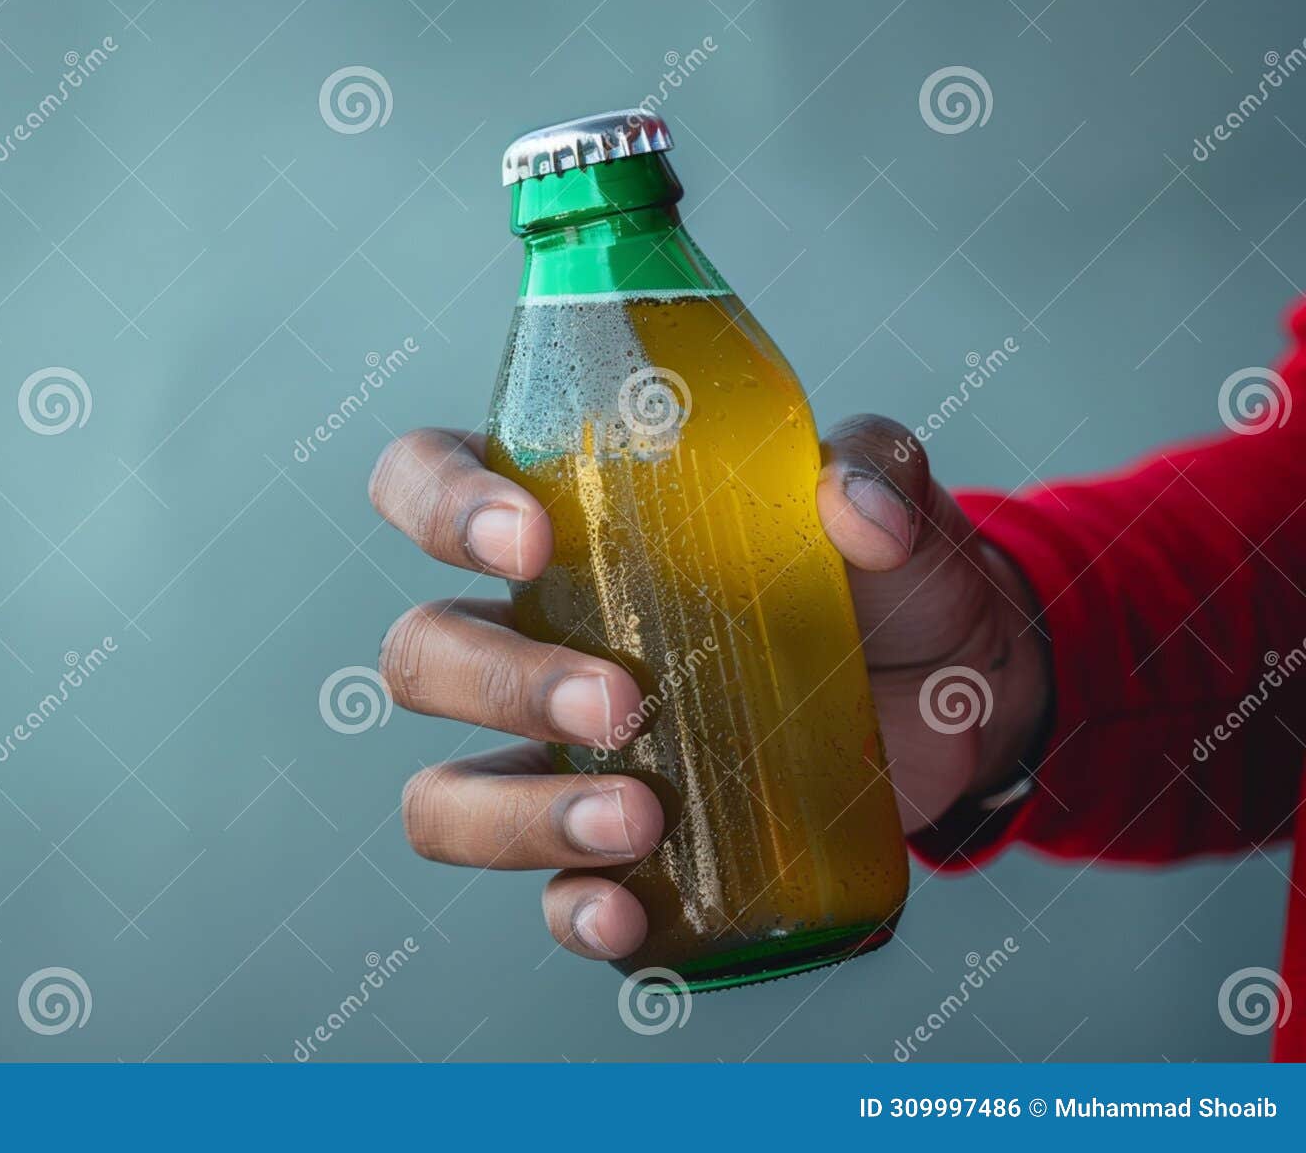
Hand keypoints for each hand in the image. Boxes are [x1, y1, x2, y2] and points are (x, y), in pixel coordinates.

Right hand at [366, 417, 1050, 961]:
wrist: (960, 709)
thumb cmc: (891, 583)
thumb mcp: (891, 507)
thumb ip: (878, 472)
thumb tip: (853, 512)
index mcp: (567, 522)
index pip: (429, 484)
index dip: (441, 506)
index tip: (534, 540)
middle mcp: (533, 638)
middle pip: (424, 654)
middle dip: (501, 683)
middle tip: (620, 702)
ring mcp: (560, 758)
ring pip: (448, 792)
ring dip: (518, 814)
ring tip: (636, 818)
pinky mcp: (613, 851)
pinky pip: (547, 897)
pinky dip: (572, 911)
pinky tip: (626, 914)